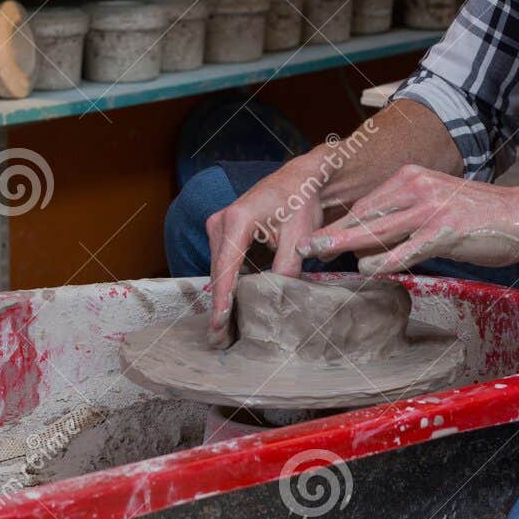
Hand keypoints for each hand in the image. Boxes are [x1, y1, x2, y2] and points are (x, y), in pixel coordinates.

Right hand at [206, 156, 331, 346]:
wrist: (300, 179)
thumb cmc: (301, 202)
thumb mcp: (299, 236)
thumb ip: (286, 268)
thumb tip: (278, 299)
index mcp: (237, 220)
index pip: (226, 268)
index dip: (222, 299)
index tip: (218, 325)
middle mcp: (220, 222)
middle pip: (217, 271)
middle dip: (220, 305)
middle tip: (220, 339)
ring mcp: (219, 226)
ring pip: (219, 269)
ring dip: (223, 297)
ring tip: (224, 331)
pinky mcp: (224, 232)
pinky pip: (223, 263)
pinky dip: (228, 284)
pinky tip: (231, 308)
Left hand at [300, 165, 518, 275]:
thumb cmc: (480, 216)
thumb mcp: (436, 202)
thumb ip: (405, 215)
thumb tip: (374, 239)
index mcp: (411, 177)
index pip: (366, 202)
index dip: (339, 221)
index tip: (316, 235)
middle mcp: (416, 188)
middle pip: (364, 214)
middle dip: (332, 232)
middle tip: (304, 246)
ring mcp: (429, 209)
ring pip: (377, 230)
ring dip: (345, 244)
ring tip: (320, 256)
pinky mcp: (443, 231)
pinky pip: (405, 249)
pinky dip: (382, 261)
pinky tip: (364, 268)